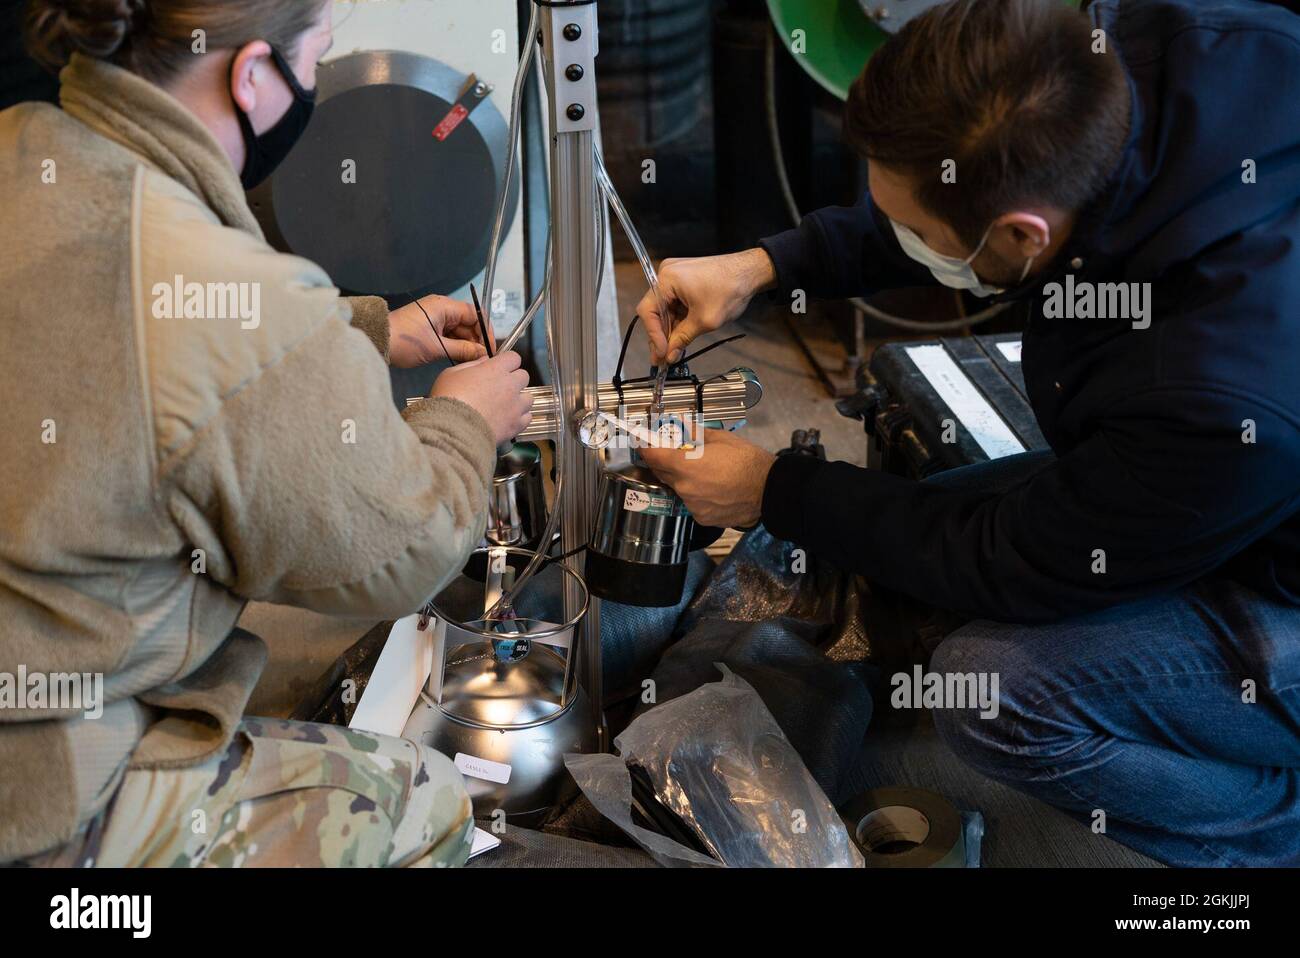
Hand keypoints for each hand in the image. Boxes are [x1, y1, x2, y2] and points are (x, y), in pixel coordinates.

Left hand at [389, 294, 493, 367]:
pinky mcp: (429, 327)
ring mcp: (435, 318)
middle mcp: (441, 308)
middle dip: (476, 340)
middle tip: (481, 358)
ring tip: (471, 361)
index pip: (475, 314)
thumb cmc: (403, 341)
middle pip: (468, 322)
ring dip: (466, 344)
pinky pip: (449, 335)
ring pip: (459, 330)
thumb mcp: (437, 347)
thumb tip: (482, 354)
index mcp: (444, 306)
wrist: (378, 342)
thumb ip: (463, 350)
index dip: (485, 331)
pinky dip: (455, 345)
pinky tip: (460, 357)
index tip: (489, 348)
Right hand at [430, 351, 531, 443]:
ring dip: (519, 399)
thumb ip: (472, 364)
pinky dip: (520, 418)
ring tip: (504, 406)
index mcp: (495, 369)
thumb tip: (484, 361)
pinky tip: (508, 419)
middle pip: (523, 376)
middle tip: (500, 387)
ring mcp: (516, 405)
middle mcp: (510, 385)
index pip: (513, 357)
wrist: (454, 430)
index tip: (501, 367)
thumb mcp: (452, 373)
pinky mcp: (517, 424)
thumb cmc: (449, 401)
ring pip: (528, 397)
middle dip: (514, 380)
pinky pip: (527, 417)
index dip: (507, 362)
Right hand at [636, 248, 776, 364]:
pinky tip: (680, 337)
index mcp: (667, 279)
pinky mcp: (685, 280)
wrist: (751, 272)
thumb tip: (669, 354)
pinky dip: (678, 320)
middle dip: (661, 336)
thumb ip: (683, 338)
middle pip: (656, 311)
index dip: (653, 336)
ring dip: (670, 330)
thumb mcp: (705, 320)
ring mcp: (676, 276)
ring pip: (666, 309)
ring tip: (673, 352)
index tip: (661, 354)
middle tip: (663, 358)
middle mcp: (667, 274)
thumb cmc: (731, 289)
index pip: (648, 311)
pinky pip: (675, 303)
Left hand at [639, 428, 775, 527]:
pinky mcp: (702, 517)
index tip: (643, 442)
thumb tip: (680, 424)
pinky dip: (696, 494)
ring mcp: (693, 505)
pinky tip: (712, 487)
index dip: (645, 447)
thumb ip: (694, 432)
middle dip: (666, 462)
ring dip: (683, 479)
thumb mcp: (719, 439)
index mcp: (685, 466)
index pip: (652, 456)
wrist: (769, 489)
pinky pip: (691, 502)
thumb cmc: (748, 462)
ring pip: (678, 489)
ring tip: (705, 471)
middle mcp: (685, 488)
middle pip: (662, 473)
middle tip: (678, 452)